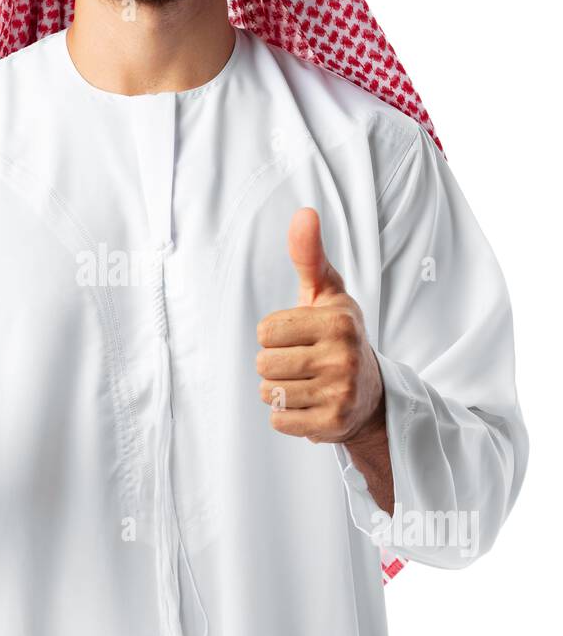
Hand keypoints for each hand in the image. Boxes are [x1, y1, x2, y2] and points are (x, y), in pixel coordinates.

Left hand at [256, 207, 384, 444]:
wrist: (371, 393)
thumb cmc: (337, 335)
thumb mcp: (326, 293)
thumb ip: (309, 256)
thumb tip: (304, 212)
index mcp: (339, 321)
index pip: (265, 331)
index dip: (275, 335)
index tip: (300, 337)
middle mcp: (343, 356)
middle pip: (263, 363)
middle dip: (275, 364)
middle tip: (303, 363)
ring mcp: (340, 392)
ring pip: (269, 392)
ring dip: (279, 390)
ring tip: (307, 384)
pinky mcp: (333, 423)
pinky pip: (278, 420)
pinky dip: (286, 415)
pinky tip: (309, 405)